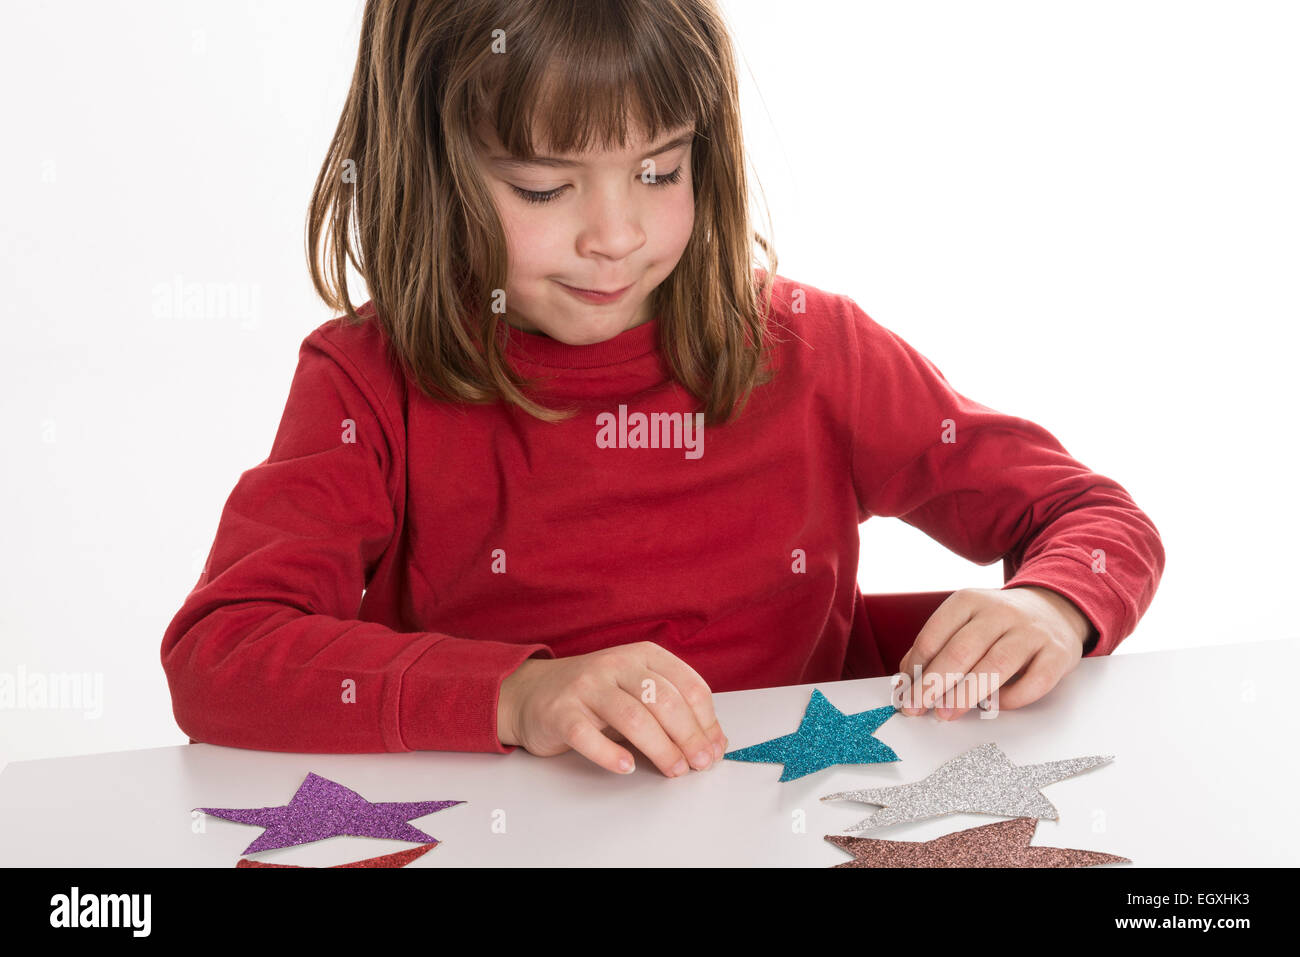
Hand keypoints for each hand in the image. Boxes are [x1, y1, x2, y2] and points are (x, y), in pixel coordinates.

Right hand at [497, 641, 727, 776]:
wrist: (532, 693)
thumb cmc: (594, 695)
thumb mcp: (636, 690)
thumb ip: (672, 711)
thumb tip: (712, 743)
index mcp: (643, 655)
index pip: (688, 684)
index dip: (707, 720)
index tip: (714, 748)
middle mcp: (616, 664)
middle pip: (664, 700)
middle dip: (689, 736)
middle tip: (699, 763)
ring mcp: (586, 686)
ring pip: (632, 717)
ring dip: (660, 748)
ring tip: (673, 769)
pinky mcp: (560, 711)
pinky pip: (588, 735)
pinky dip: (610, 754)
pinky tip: (627, 767)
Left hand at [894, 586, 1092, 718]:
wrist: (1055, 609)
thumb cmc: (999, 624)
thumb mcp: (965, 622)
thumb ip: (936, 646)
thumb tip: (905, 681)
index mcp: (969, 601)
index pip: (934, 636)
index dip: (915, 668)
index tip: (904, 694)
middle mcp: (1000, 612)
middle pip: (960, 651)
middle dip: (933, 684)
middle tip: (917, 708)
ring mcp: (1031, 632)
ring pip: (994, 666)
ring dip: (965, 695)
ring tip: (946, 714)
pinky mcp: (1058, 654)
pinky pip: (1033, 682)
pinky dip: (1011, 699)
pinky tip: (994, 706)